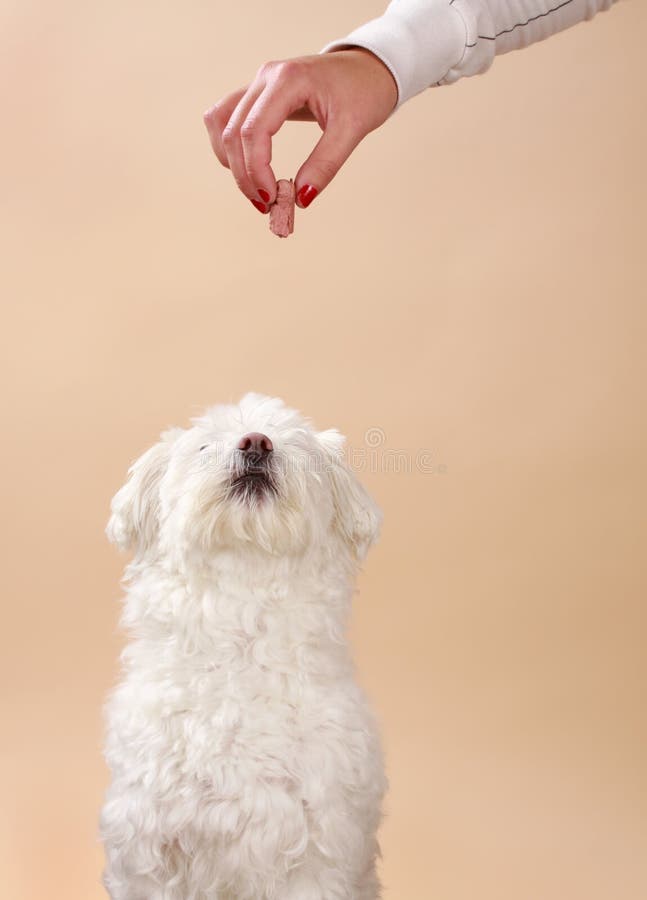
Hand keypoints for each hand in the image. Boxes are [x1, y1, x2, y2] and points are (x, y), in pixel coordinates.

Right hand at [203, 48, 397, 212]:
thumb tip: (300, 200)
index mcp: (288, 80)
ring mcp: (258, 83)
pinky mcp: (256, 94)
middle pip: (233, 132)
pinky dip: (229, 146)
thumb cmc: (364, 92)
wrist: (368, 68)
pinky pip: (226, 118)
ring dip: (231, 161)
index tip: (272, 199)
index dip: (257, 170)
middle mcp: (266, 77)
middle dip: (244, 175)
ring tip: (256, 190)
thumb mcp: (352, 130)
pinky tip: (247, 168)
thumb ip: (325, 165)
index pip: (254, 130)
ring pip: (221, 124)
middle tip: (266, 205)